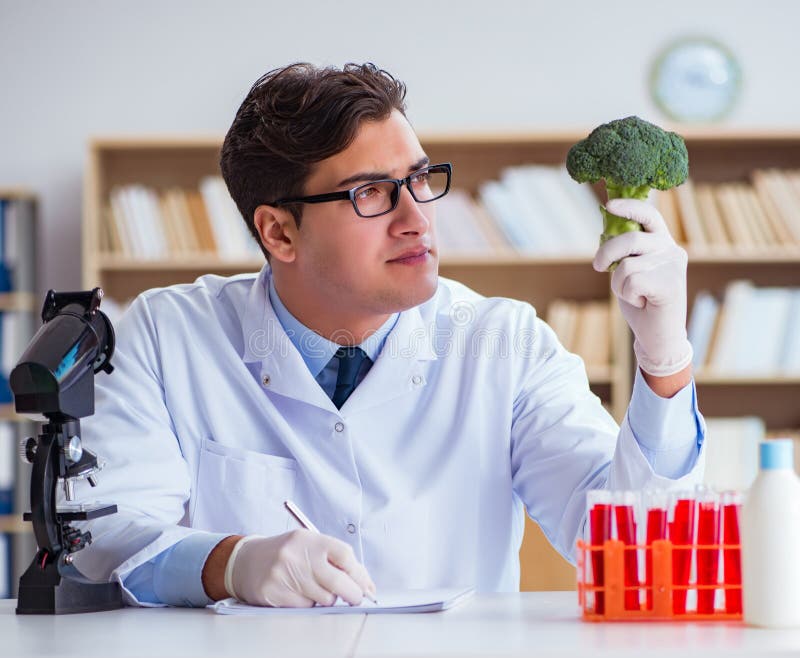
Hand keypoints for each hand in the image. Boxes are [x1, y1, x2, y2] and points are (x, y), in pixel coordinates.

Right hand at [227, 530, 376, 606]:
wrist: (246, 561)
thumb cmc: (285, 553)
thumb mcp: (308, 545)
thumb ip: (335, 559)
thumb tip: (365, 583)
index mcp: (309, 539)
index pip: (344, 555)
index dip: (360, 574)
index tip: (367, 586)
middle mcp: (297, 555)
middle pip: (338, 581)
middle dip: (353, 594)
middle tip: (356, 598)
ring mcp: (285, 575)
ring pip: (324, 598)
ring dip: (326, 598)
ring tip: (313, 587)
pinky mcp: (275, 594)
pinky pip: (306, 607)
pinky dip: (308, 603)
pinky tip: (297, 592)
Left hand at [593, 198, 692, 377]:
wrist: (659, 336)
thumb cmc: (642, 303)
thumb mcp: (630, 272)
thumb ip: (624, 253)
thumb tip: (605, 231)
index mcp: (664, 243)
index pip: (649, 215)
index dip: (629, 207)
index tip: (609, 206)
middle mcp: (672, 250)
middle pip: (629, 238)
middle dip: (605, 253)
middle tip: (597, 266)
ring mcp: (673, 266)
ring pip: (626, 265)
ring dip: (618, 284)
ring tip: (633, 295)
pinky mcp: (670, 284)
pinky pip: (631, 282)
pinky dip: (627, 296)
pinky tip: (642, 303)